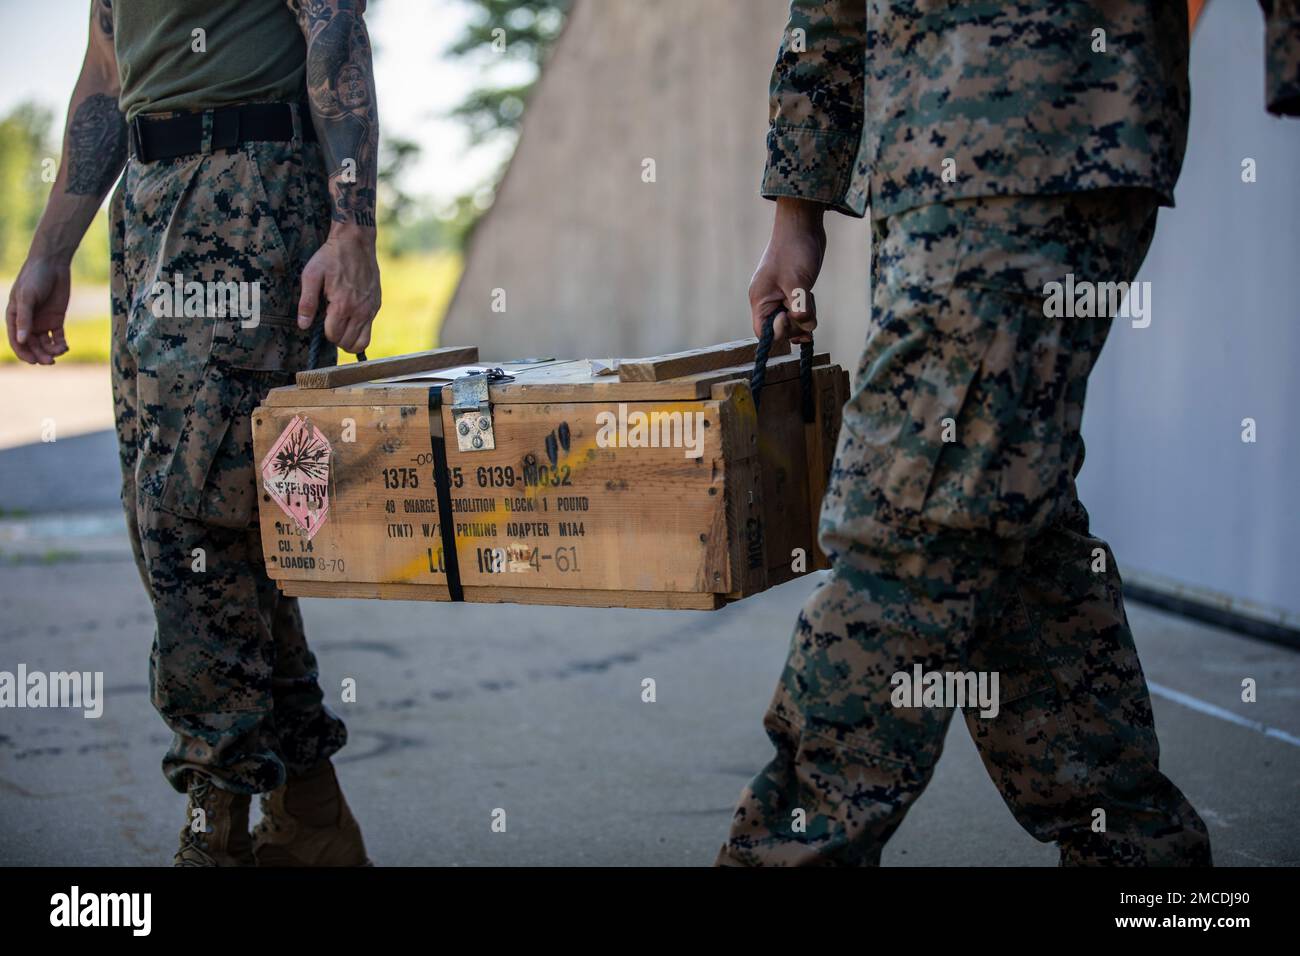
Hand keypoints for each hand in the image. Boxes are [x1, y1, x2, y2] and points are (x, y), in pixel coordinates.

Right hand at [6, 256, 71, 364]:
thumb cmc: (34, 278)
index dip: (24, 353)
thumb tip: (22, 341)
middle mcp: (28, 322)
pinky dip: (61, 344)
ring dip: (51, 351)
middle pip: (32, 345)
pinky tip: (65, 347)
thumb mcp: (27, 298)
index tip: (33, 361)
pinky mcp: (56, 319)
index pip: (16, 341)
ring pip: (45, 343)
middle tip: (50, 361)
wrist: (53, 265)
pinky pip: (58, 337)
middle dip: (40, 354)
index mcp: (15, 317)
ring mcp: (42, 322)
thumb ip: (25, 319)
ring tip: (61, 351)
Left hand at [296, 225, 380, 355]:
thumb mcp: (311, 275)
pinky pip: (369, 329)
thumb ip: (307, 303)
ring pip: (361, 342)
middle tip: (329, 323)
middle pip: (347, 342)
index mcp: (342, 304)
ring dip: (348, 340)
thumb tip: (303, 325)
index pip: (334, 335)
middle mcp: (360, 310)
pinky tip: (350, 317)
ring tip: (340, 327)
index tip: (321, 319)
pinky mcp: (376, 305)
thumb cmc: (330, 257)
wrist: (356, 241)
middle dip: (335, 338)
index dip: (324, 332)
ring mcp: (371, 309)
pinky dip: (359, 330)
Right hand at [749, 197, 826, 344]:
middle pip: (781, 329)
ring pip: (793, 321)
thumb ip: (799, 309)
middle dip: (796, 324)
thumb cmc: (794, 250)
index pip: (764, 332)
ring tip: (809, 298)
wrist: (801, 225)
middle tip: (807, 308)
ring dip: (804, 317)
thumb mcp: (797, 282)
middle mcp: (768, 301)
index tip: (792, 316)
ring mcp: (780, 296)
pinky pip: (799, 311)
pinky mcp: (792, 292)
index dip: (780, 332)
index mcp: (760, 300)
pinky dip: (807, 310)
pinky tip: (811, 299)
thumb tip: (805, 328)